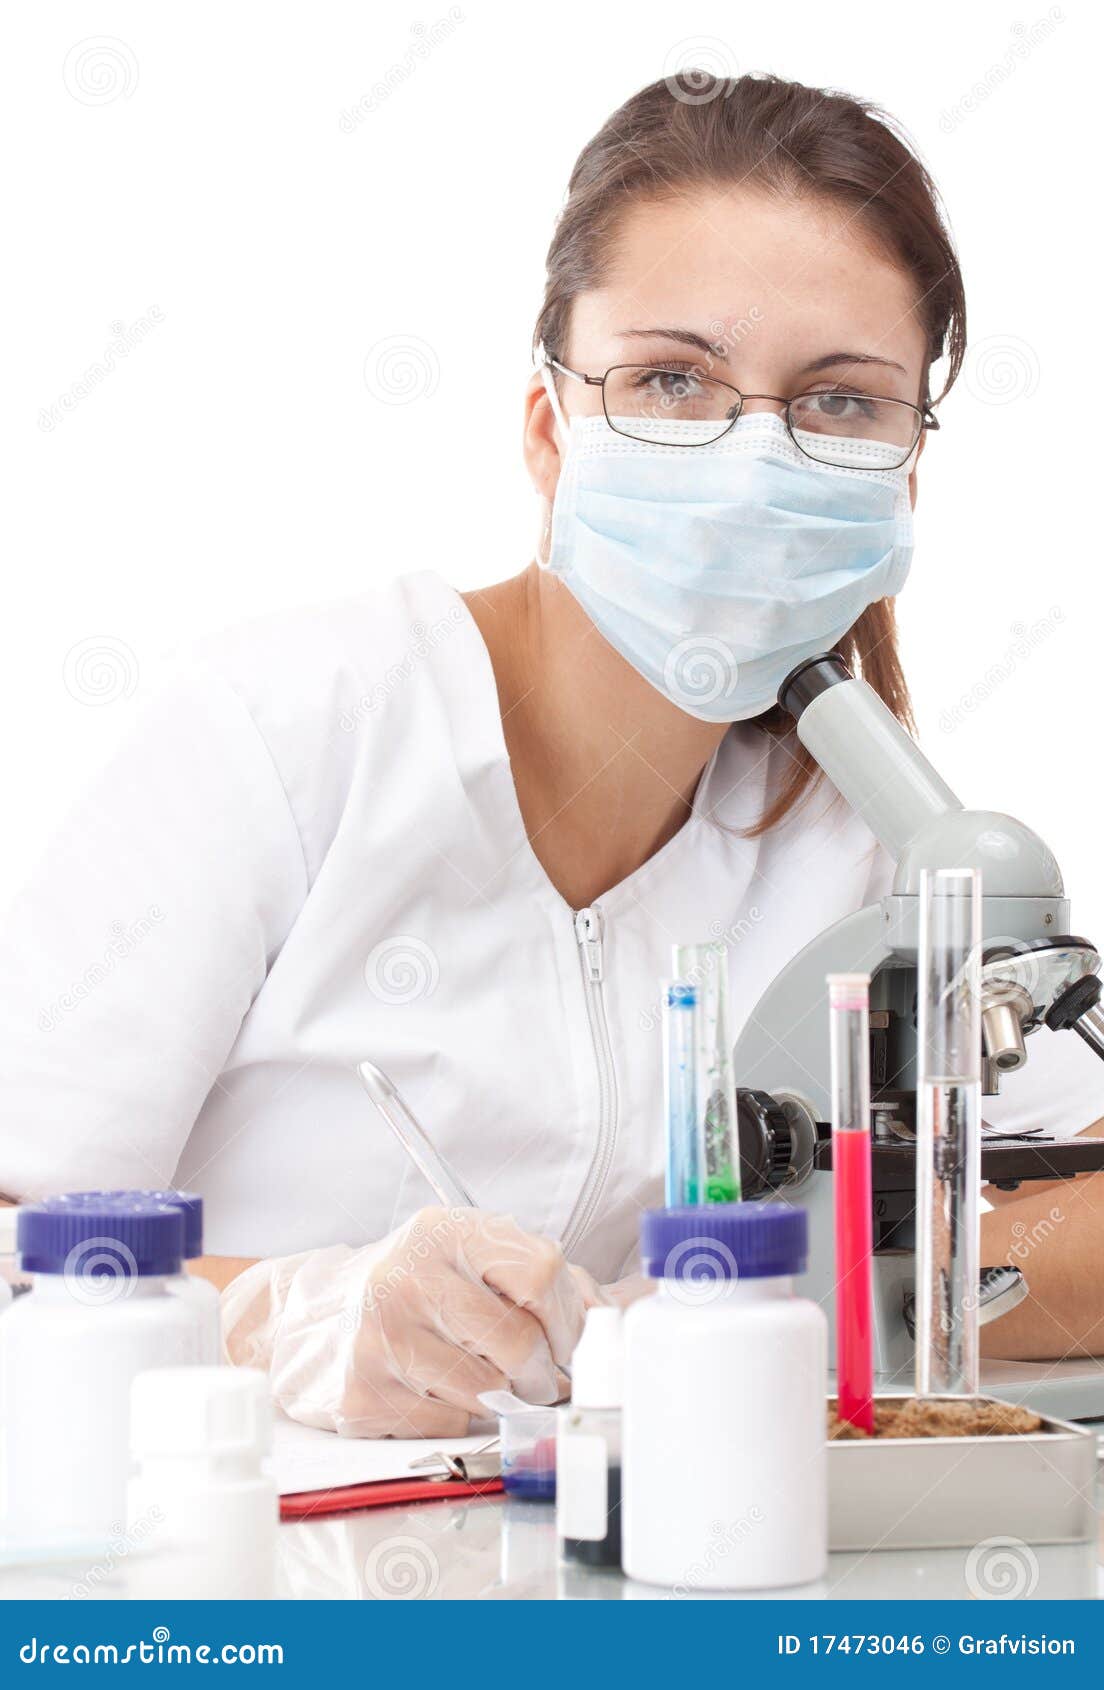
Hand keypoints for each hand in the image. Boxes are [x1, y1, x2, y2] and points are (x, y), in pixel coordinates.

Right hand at [221, 1206, 601, 1436]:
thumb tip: (605, 1322)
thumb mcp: (474, 1255)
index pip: (540, 1272)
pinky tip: (435, 1390)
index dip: (569, 1318)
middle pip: (518, 1342)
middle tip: (538, 1375)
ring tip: (484, 1377)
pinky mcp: (362, 1394)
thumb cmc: (418, 1286)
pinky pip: (447, 1424)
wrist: (313, 1317)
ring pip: (487, 1391)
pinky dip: (457, 1417)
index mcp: (446, 1230)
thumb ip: (544, 1278)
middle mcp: (407, 1276)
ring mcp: (379, 1337)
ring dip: (502, 1397)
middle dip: (542, 1371)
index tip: (567, 1339)